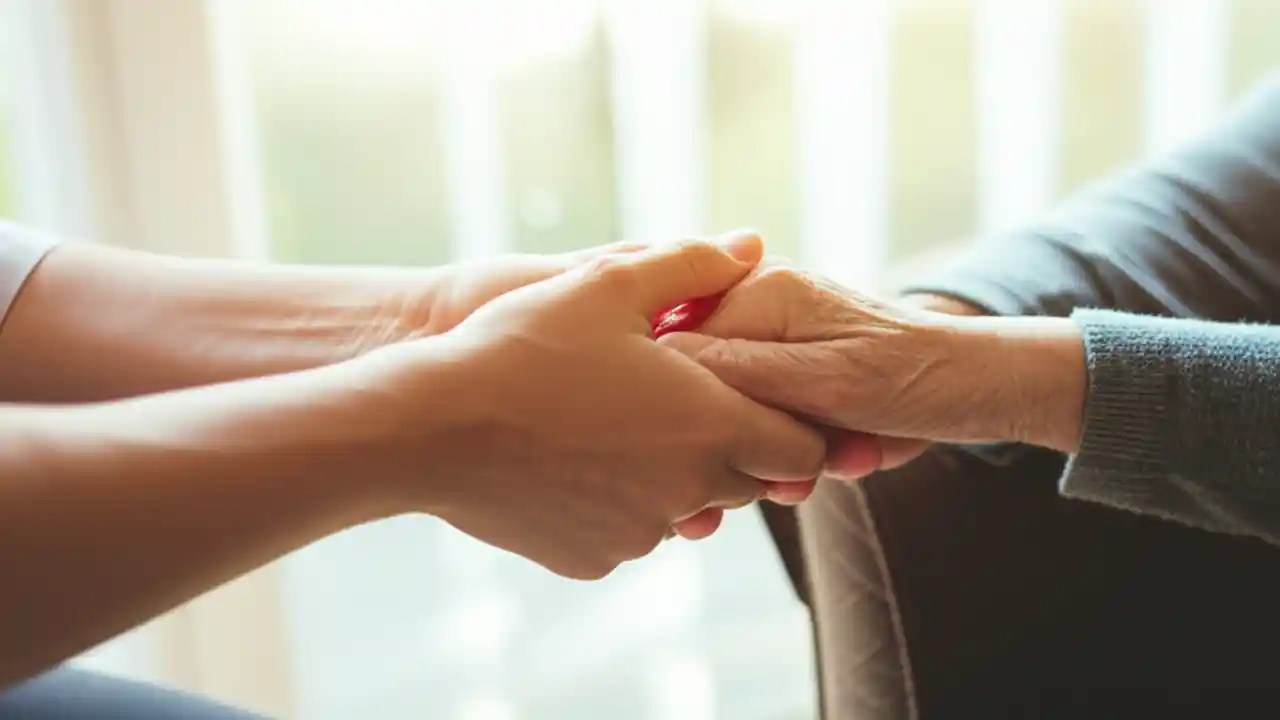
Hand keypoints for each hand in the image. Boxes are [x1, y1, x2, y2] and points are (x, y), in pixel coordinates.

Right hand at [353, 234, 825, 578]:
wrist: (430, 429)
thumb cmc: (523, 346)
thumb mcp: (608, 283)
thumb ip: (692, 265)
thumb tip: (752, 244)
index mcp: (711, 426)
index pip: (802, 450)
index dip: (794, 423)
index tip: (765, 399)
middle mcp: (688, 493)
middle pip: (746, 481)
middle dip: (730, 443)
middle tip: (678, 398)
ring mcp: (639, 535)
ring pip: (684, 508)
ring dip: (671, 473)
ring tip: (614, 422)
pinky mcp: (592, 560)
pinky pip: (628, 531)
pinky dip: (618, 503)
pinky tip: (573, 459)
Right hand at [659, 263, 1085, 469]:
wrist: (977, 386)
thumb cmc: (912, 378)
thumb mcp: (823, 381)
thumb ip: (741, 369)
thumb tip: (665, 359)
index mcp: (760, 288)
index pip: (682, 347)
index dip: (693, 410)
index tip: (720, 463)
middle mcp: (758, 303)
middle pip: (702, 383)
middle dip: (736, 442)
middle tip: (785, 484)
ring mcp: (771, 337)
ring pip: (728, 409)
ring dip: (766, 455)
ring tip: (813, 479)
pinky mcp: (785, 370)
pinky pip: (756, 415)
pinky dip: (782, 451)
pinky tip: (819, 470)